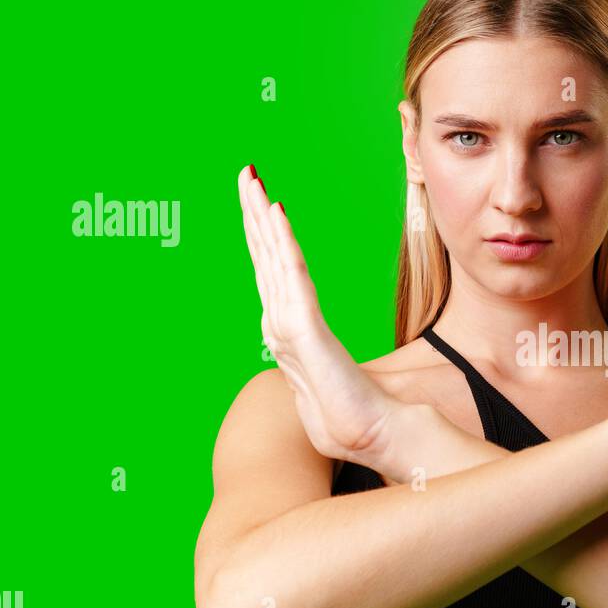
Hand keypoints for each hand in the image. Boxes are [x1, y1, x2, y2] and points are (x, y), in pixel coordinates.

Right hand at [237, 164, 403, 468]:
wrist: (364, 433)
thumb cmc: (352, 410)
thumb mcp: (332, 373)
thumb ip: (319, 352)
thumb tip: (312, 341)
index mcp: (290, 325)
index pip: (272, 268)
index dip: (262, 232)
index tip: (257, 197)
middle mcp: (283, 320)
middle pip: (263, 255)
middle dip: (252, 214)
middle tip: (244, 173)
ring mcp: (289, 324)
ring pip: (271, 259)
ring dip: (261, 218)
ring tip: (252, 183)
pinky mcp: (302, 329)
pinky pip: (290, 276)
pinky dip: (281, 242)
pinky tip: (276, 214)